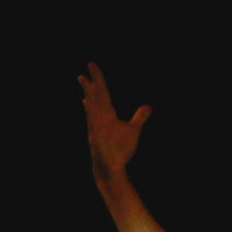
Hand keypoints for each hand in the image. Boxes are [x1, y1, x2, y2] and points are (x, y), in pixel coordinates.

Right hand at [79, 61, 149, 185]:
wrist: (113, 168)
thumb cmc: (120, 149)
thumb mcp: (134, 130)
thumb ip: (139, 117)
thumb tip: (148, 106)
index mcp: (107, 114)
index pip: (103, 93)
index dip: (99, 79)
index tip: (93, 65)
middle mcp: (100, 117)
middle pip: (97, 95)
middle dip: (94, 80)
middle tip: (90, 64)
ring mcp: (96, 126)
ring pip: (91, 106)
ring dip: (88, 91)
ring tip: (82, 78)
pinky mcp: (96, 137)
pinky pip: (92, 122)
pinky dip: (90, 111)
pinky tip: (86, 101)